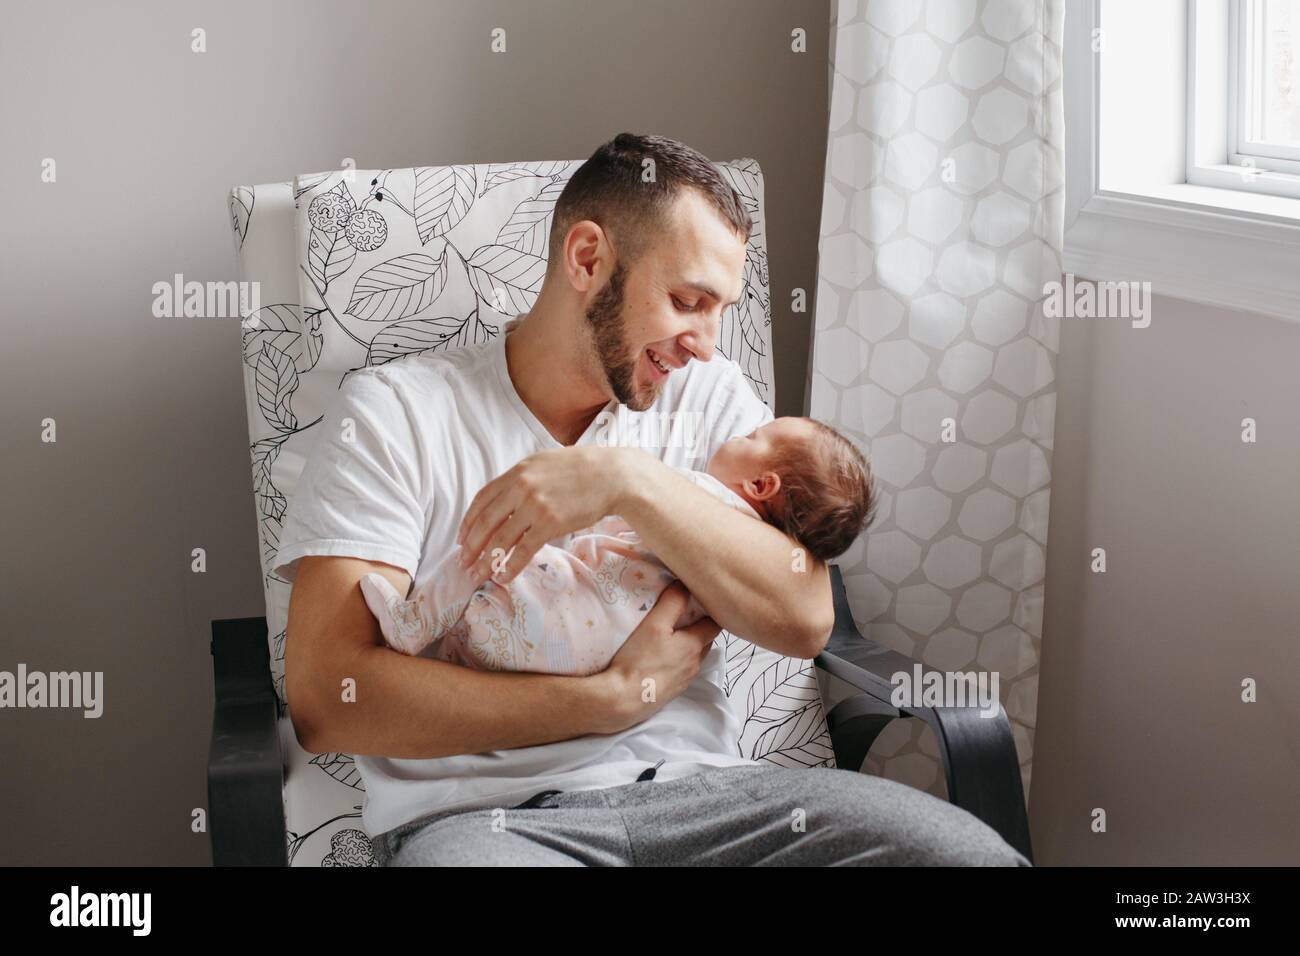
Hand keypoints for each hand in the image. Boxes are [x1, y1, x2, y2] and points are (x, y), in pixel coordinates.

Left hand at [457, 445, 638, 584]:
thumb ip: (521, 478)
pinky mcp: (550, 523)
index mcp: (516, 472)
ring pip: (501, 539)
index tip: (462, 539)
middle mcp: (520, 488)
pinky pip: (524, 550)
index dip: (468, 522)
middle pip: (486, 522)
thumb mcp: (543, 464)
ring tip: (478, 575)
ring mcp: (534, 506)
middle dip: (471, 546)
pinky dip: (511, 566)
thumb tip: (503, 500)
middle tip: (464, 563)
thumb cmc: (579, 469)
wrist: (610, 476)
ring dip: (486, 560)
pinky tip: (504, 577)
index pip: (482, 499)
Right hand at [597, 582, 720, 732]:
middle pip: (705, 642)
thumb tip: (685, 584)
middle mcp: (694, 664)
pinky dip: (675, 662)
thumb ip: (673, 602)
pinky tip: (659, 659)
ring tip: (671, 636)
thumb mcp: (654, 624)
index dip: (711, 612)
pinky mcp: (670, 692)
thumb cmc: (638, 660)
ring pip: (692, 658)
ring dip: (687, 647)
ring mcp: (683, 681)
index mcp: (694, 645)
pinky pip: (679, 672)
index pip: (715, 625)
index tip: (702, 601)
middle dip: (700, 628)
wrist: (622, 700)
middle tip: (685, 615)